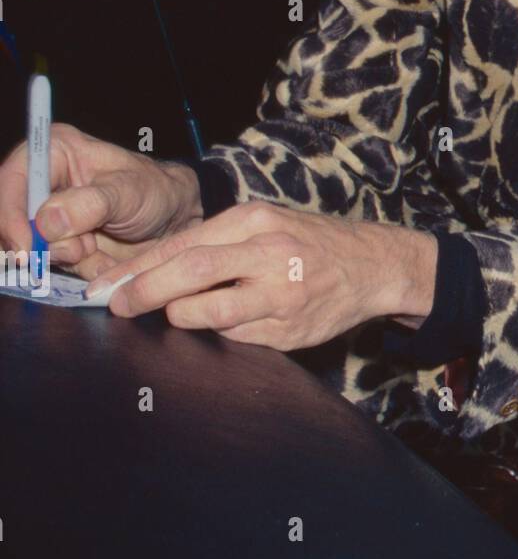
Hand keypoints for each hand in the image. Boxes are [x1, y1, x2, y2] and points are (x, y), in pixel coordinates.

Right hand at [0, 123, 202, 278]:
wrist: (174, 220)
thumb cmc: (155, 192)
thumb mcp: (129, 192)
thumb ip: (90, 204)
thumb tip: (46, 221)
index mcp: (54, 153)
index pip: (12, 180)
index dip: (11, 215)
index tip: (27, 247)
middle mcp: (43, 185)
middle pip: (13, 221)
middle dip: (44, 244)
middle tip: (81, 248)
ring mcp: (48, 219)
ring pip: (31, 249)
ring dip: (66, 258)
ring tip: (97, 248)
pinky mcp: (56, 246)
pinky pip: (52, 268)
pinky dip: (78, 270)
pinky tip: (102, 259)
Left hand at [86, 201, 436, 350]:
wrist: (373, 264)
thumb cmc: (307, 241)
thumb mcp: (265, 222)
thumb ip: (216, 243)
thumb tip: (148, 271)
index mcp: (256, 219)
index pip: (181, 244)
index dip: (136, 269)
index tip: (105, 287)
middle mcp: (269, 253)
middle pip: (189, 274)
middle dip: (143, 294)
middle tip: (117, 307)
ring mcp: (282, 294)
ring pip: (209, 315)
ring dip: (182, 317)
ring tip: (180, 315)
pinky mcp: (290, 331)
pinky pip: (236, 339)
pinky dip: (220, 334)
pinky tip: (224, 325)